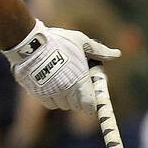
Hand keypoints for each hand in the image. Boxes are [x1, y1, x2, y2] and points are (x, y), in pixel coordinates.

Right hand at [2, 19, 119, 111]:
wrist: (30, 44)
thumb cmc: (58, 41)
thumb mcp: (81, 41)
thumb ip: (99, 50)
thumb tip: (117, 54)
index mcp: (79, 80)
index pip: (89, 104)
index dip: (91, 104)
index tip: (91, 100)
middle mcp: (65, 90)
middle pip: (75, 106)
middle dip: (77, 99)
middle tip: (75, 85)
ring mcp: (50, 93)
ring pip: (62, 105)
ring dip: (64, 99)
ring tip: (62, 83)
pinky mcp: (37, 93)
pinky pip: (49, 103)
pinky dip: (51, 98)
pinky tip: (50, 86)